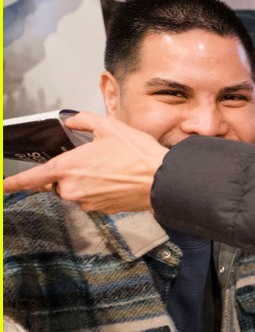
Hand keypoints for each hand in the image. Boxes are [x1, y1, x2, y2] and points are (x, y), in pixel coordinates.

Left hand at [2, 112, 167, 212]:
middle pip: (58, 183)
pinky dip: (101, 189)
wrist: (162, 179)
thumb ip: (84, 121)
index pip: (30, 178)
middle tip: (93, 161)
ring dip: (87, 181)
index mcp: (67, 168)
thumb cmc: (137, 155)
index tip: (3, 186)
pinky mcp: (103, 209)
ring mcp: (88, 202)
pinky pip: (93, 198)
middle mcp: (72, 189)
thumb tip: (74, 122)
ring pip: (77, 191)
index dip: (12, 183)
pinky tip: (117, 179)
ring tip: (111, 169)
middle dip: (70, 173)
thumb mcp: (109, 127)